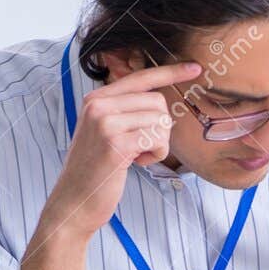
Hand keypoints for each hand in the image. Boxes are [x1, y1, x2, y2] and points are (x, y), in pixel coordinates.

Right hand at [41, 54, 200, 236]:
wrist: (74, 201)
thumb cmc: (96, 170)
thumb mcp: (104, 132)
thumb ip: (124, 111)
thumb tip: (159, 100)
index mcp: (96, 99)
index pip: (140, 77)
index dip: (170, 72)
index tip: (194, 68)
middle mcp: (98, 105)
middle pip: (157, 101)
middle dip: (160, 127)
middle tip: (142, 146)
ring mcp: (105, 123)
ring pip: (160, 120)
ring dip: (159, 143)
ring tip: (136, 156)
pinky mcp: (116, 144)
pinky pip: (158, 139)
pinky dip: (156, 154)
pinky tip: (137, 163)